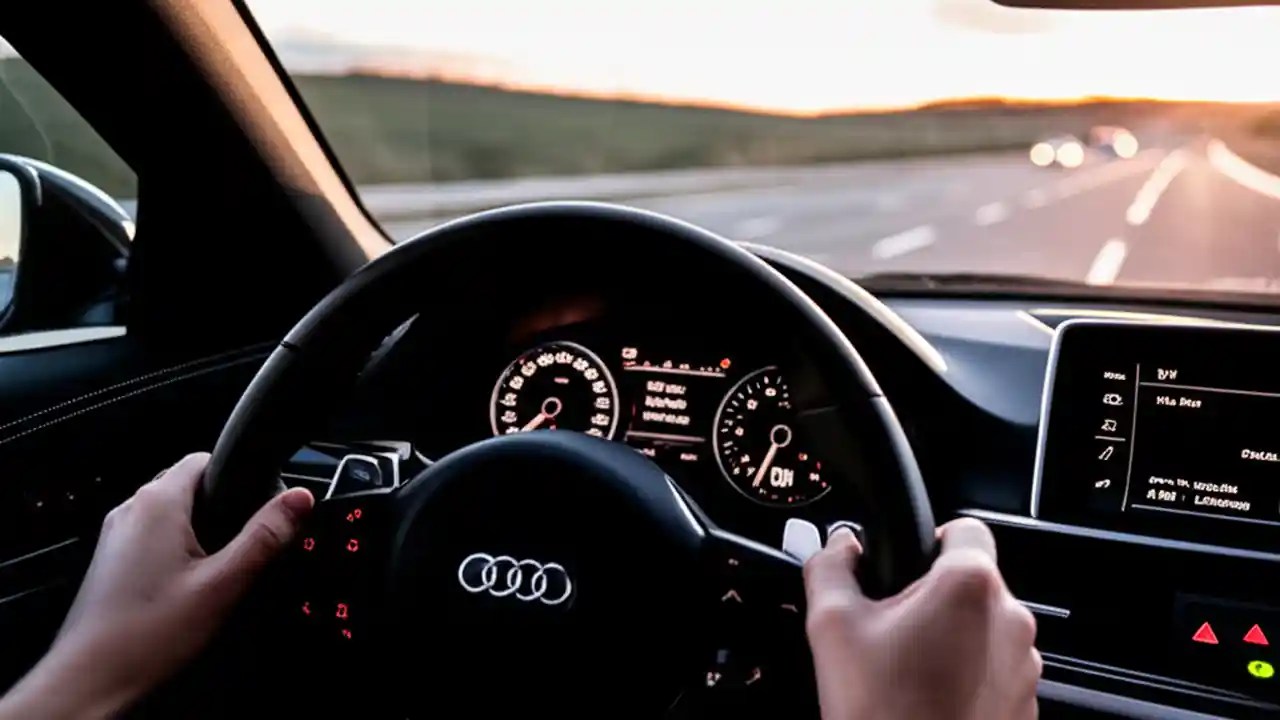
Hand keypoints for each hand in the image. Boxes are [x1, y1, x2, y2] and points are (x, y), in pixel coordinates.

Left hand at [0, 453, 313, 719]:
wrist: (92, 679)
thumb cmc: (148, 634)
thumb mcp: (223, 583)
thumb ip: (265, 536)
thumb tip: (300, 499)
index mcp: (158, 503)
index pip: (206, 458)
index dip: (240, 476)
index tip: (260, 505)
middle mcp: (131, 510)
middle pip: (190, 485)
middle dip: (223, 506)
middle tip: (243, 546)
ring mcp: (117, 535)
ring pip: (172, 512)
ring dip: (200, 530)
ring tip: (217, 570)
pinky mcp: (113, 559)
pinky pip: (154, 536)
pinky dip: (178, 549)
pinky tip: (188, 584)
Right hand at [804, 519, 1040, 719]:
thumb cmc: (881, 713)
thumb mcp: (831, 627)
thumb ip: (830, 568)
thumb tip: (836, 548)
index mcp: (969, 586)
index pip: (965, 526)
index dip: (929, 539)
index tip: (905, 566)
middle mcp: (1011, 621)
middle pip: (972, 582)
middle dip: (932, 597)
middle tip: (890, 630)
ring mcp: (1024, 667)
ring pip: (984, 628)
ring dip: (951, 637)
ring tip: (905, 671)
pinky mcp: (1024, 705)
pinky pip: (994, 669)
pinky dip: (965, 675)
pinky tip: (926, 698)